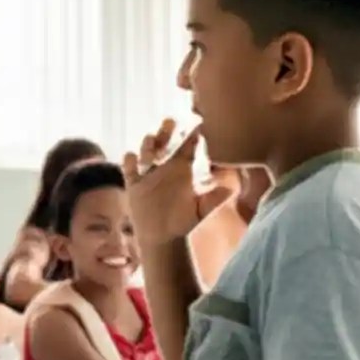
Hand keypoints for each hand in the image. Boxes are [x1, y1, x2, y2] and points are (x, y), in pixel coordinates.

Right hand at [121, 120, 231, 245]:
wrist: (163, 238)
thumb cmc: (183, 223)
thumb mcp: (201, 211)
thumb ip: (213, 199)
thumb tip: (230, 190)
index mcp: (182, 170)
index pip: (187, 147)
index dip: (192, 134)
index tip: (197, 123)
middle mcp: (164, 169)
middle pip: (164, 143)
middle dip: (166, 131)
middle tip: (171, 121)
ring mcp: (148, 176)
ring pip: (146, 152)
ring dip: (148, 144)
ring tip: (152, 140)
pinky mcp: (134, 186)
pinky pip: (129, 169)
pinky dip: (129, 161)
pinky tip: (133, 157)